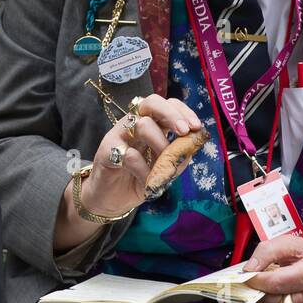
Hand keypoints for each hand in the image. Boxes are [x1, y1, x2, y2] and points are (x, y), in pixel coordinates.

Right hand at [81, 95, 203, 216]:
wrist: (111, 200)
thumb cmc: (139, 179)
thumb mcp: (164, 169)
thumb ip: (178, 156)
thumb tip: (193, 145)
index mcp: (151, 124)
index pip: (167, 104)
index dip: (183, 111)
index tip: (196, 127)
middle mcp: (134, 124)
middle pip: (151, 102)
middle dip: (172, 114)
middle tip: (184, 131)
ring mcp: (118, 135)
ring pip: (142, 125)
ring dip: (160, 145)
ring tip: (163, 167)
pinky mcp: (105, 151)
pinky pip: (128, 154)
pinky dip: (143, 169)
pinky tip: (145, 181)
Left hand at [242, 234, 302, 302]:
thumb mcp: (291, 243)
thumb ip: (267, 251)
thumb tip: (249, 269)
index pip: (276, 283)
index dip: (256, 280)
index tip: (245, 275)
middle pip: (273, 302)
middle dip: (257, 292)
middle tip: (250, 283)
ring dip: (267, 301)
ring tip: (271, 287)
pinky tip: (283, 297)